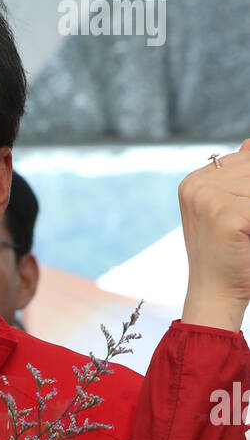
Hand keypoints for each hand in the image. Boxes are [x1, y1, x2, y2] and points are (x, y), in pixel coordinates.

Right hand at [180, 139, 249, 330]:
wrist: (215, 296)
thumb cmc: (228, 256)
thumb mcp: (232, 210)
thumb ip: (240, 178)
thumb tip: (249, 144)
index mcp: (194, 182)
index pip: (244, 162)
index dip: (248, 188)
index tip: (242, 216)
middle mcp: (196, 185)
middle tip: (244, 225)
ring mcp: (207, 198)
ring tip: (244, 233)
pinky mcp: (224, 214)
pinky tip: (246, 239)